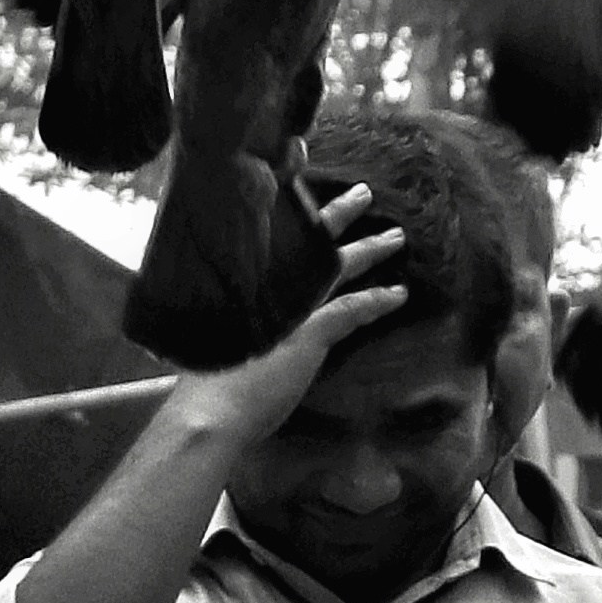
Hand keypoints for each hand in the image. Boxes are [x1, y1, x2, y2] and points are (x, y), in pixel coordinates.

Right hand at [162, 190, 409, 441]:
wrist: (207, 410)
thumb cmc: (203, 378)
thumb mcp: (208, 327)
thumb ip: (222, 307)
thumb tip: (224, 305)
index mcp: (244, 275)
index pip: (276, 237)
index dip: (296, 215)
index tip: (308, 191)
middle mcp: (268, 279)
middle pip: (309, 237)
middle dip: (338, 213)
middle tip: (363, 193)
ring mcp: (291, 303)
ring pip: (339, 265)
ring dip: (370, 249)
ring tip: (396, 237)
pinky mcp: (310, 332)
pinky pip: (353, 309)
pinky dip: (377, 301)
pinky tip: (398, 294)